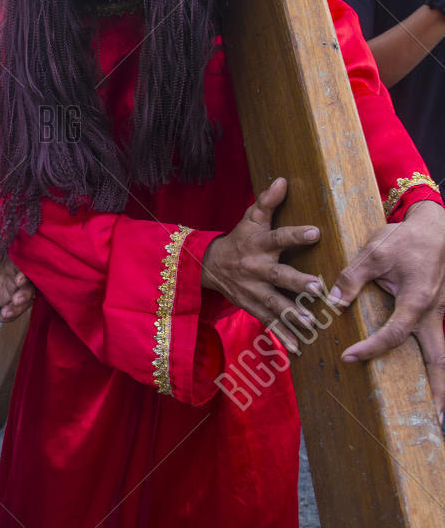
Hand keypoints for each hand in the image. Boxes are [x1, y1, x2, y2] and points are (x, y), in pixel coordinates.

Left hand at [0, 237, 33, 320]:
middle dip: (26, 294)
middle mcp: (18, 273)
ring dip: (19, 308)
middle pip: (31, 285)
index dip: (27, 275)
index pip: (28, 266)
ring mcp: (13, 287)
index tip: (18, 280)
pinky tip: (3, 318)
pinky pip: (13, 309)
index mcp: (16, 258)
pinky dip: (11, 315)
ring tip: (6, 313)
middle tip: (15, 300)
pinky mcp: (5, 298)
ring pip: (25, 300)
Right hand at [201, 177, 324, 353]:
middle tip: (318, 288)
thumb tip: (283, 179)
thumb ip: (268, 201)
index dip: (296, 235)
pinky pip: (269, 323)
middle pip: (279, 276)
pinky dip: (283, 336)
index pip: (279, 237)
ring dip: (294, 315)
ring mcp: (254, 291)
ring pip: (275, 304)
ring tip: (313, 323)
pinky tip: (298, 348)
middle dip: (297, 283)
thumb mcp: (251, 218)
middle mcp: (257, 269)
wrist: (209, 266)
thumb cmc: (240, 238)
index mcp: (259, 244)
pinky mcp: (253, 307)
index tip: (316, 232)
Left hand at [333, 200, 444, 416]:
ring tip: (438, 411)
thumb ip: (352, 279)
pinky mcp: (439, 311)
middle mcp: (433, 314)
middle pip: (440, 359)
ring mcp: (440, 314)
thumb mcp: (374, 253)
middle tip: (436, 419)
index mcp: (417, 302)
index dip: (370, 349)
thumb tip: (332, 302)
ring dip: (441, 381)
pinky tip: (430, 381)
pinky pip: (438, 342)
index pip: (392, 335)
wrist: (436, 226)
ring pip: (442, 353)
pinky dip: (436, 363)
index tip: (347, 357)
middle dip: (440, 390)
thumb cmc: (406, 239)